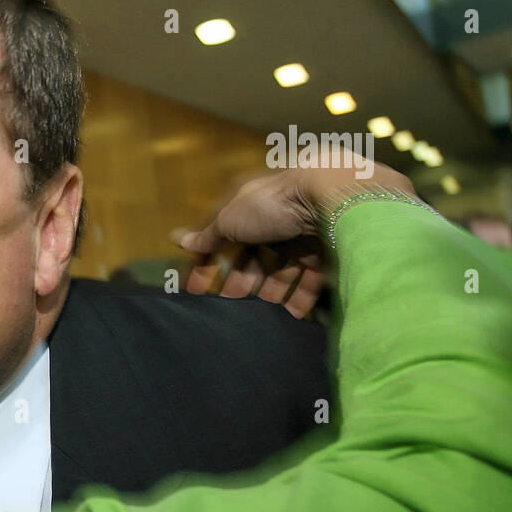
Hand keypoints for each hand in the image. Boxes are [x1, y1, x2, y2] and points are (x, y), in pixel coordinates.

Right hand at [173, 163, 413, 317]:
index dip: (208, 261)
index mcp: (250, 205)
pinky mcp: (328, 249)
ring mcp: (304, 233)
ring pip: (284, 268)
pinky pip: (312, 276)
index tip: (196, 288)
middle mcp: (277, 218)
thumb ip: (208, 234)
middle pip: (255, 254)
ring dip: (272, 291)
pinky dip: (301, 295)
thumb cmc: (273, 205)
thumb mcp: (231, 218)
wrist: (334, 198)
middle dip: (242, 280)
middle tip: (231, 303)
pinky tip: (292, 313)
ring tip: (263, 314)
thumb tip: (178, 239)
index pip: (223, 236)